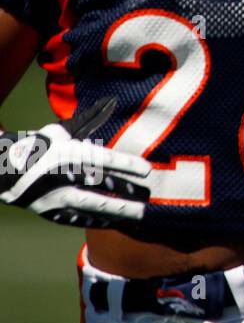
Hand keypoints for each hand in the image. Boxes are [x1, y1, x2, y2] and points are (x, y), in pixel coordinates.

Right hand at [0, 97, 151, 226]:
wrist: (2, 171)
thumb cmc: (37, 147)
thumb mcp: (62, 130)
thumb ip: (91, 118)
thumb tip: (112, 99)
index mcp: (69, 153)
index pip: (103, 159)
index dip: (126, 164)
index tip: (147, 169)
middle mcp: (64, 176)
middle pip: (102, 186)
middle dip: (128, 191)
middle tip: (150, 195)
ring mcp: (57, 197)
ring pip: (93, 206)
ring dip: (119, 211)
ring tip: (141, 215)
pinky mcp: (51, 212)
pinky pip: (79, 219)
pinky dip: (98, 222)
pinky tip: (115, 223)